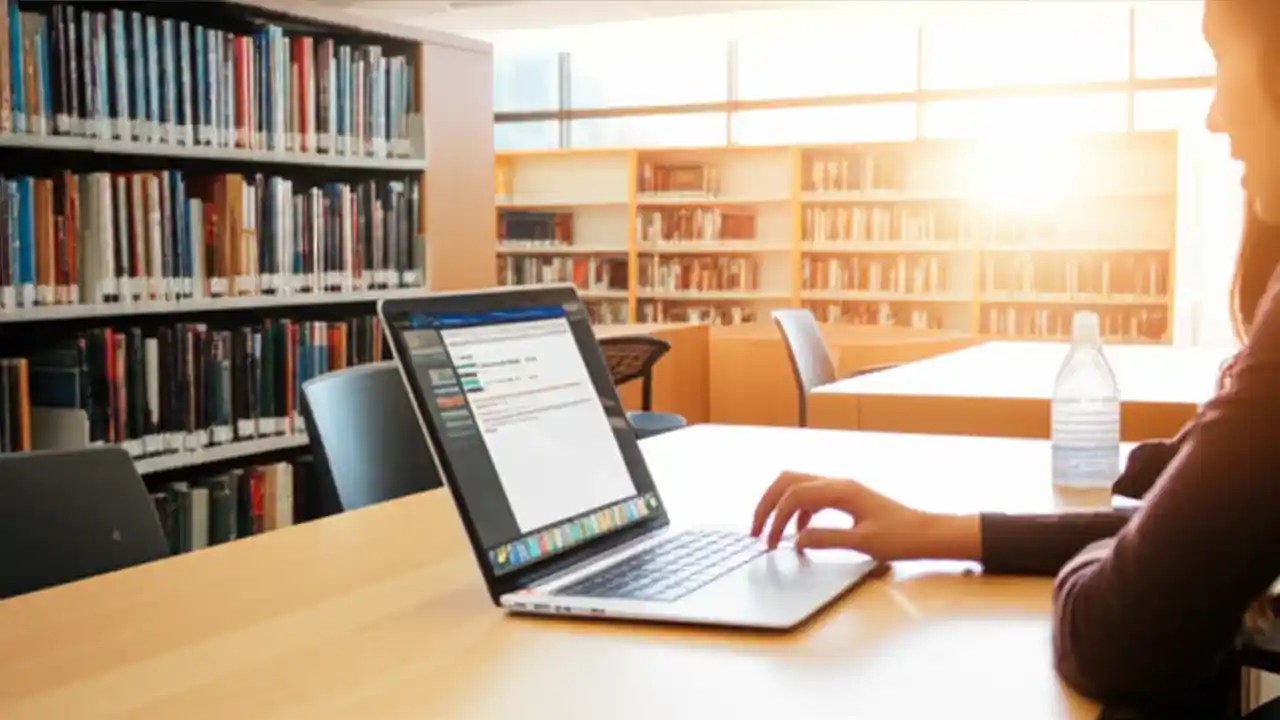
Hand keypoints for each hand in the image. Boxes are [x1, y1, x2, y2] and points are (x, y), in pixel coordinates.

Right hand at [750, 471, 981, 561]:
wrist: (927, 533)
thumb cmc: (900, 538)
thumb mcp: (862, 543)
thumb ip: (826, 539)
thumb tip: (795, 540)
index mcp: (840, 491)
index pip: (794, 496)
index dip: (775, 518)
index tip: (768, 542)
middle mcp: (838, 483)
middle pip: (788, 481)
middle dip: (767, 503)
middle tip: (755, 529)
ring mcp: (842, 488)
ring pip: (798, 485)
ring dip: (780, 505)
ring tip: (771, 531)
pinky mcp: (846, 497)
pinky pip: (812, 495)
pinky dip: (797, 510)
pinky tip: (800, 531)